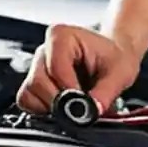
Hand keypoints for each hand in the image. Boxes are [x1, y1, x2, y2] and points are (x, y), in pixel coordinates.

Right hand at [16, 24, 141, 115]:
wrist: (111, 60)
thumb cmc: (113, 59)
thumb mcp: (120, 73)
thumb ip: (105, 93)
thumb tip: (90, 110)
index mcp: (62, 36)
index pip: (55, 68)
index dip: (70, 90)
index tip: (84, 101)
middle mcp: (45, 49)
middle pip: (37, 82)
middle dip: (60, 100)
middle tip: (80, 104)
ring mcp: (36, 66)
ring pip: (29, 92)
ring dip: (50, 105)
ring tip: (73, 102)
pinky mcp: (33, 83)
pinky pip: (27, 101)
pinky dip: (43, 109)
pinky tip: (63, 105)